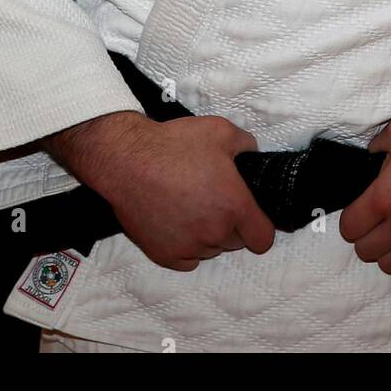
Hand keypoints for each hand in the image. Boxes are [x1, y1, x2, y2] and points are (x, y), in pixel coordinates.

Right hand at [42, 110, 275, 272]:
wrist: (127, 161)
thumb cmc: (174, 144)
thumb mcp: (221, 130)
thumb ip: (246, 146)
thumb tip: (252, 156)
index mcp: (234, 206)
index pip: (263, 239)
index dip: (260, 226)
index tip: (251, 215)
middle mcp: (215, 233)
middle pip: (236, 242)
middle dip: (232, 224)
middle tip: (215, 199)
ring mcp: (189, 247)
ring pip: (211, 250)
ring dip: (208, 234)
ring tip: (192, 206)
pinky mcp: (165, 255)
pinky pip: (188, 259)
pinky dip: (187, 246)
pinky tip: (178, 222)